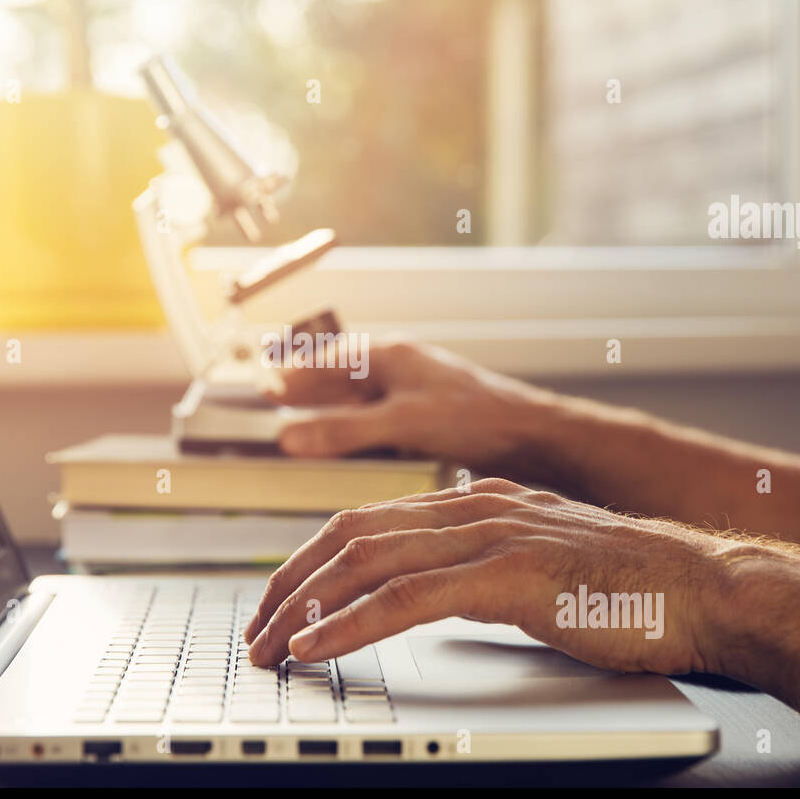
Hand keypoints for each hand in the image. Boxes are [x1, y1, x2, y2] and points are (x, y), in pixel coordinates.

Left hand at [244, 478, 730, 675]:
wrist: (706, 587)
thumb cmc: (631, 586)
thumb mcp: (538, 565)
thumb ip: (482, 568)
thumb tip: (432, 594)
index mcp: (477, 501)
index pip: (368, 520)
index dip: (313, 560)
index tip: (282, 600)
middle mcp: (474, 506)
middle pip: (350, 532)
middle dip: (291, 582)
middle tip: (256, 628)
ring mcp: (490, 534)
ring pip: (366, 560)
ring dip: (306, 606)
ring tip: (270, 645)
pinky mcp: (507, 575)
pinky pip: (405, 599)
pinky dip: (349, 623)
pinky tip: (317, 647)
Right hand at [268, 337, 548, 470]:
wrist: (534, 436)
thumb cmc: (475, 418)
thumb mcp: (400, 424)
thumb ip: (343, 431)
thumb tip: (288, 438)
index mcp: (390, 357)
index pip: (327, 359)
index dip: (294, 374)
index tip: (265, 386)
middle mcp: (401, 369)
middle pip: (341, 375)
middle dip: (308, 386)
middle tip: (273, 395)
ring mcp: (415, 392)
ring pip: (360, 396)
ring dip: (331, 406)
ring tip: (302, 417)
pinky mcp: (429, 418)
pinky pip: (380, 416)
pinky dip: (356, 425)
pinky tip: (352, 441)